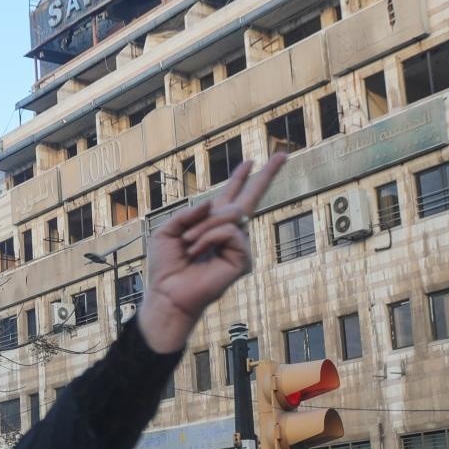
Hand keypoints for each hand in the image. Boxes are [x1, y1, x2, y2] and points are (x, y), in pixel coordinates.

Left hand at [135, 154, 288, 354]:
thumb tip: (212, 204)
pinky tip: (197, 252)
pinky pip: (229, 233)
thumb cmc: (166, 266)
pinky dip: (208, 238)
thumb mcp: (167, 232)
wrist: (168, 293)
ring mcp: (238, 245)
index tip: (252, 161)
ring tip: (188, 244)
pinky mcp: (243, 259)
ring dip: (203, 227)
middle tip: (282, 155)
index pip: (229, 197)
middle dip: (266, 175)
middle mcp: (229, 233)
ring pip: (229, 215)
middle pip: (251, 198)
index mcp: (211, 224)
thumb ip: (187, 213)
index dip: (240, 178)